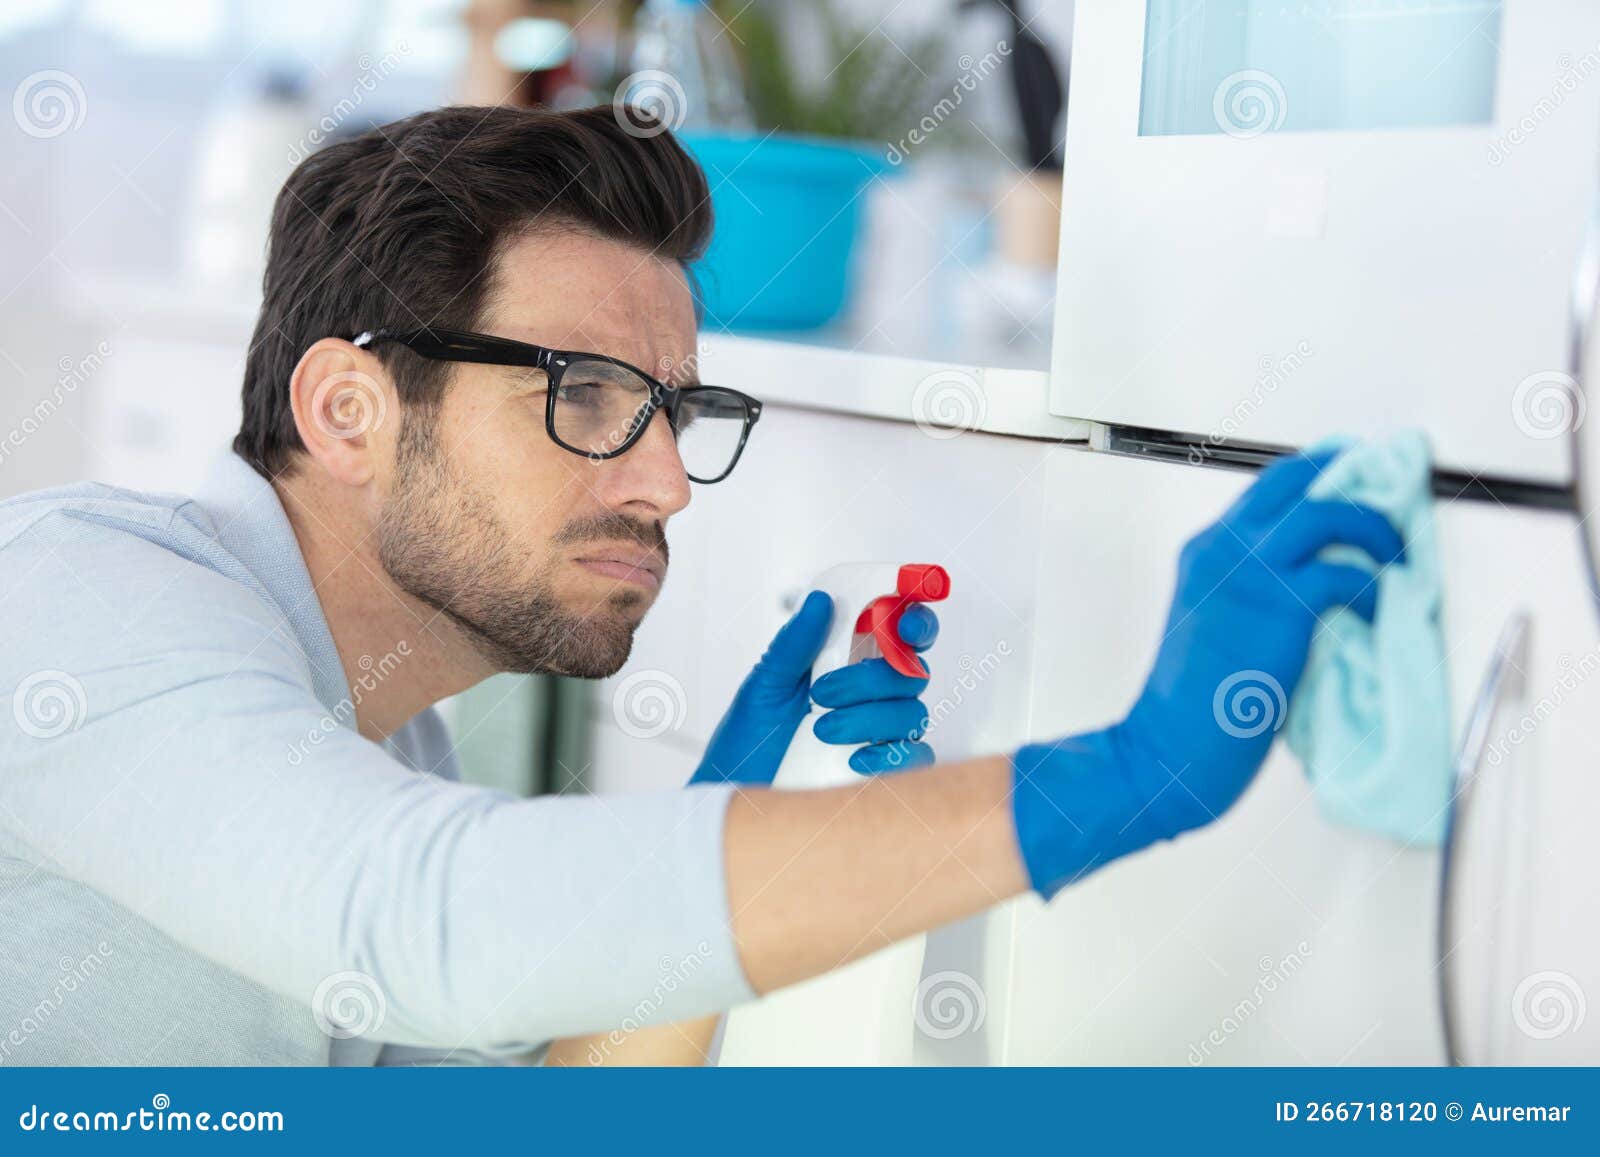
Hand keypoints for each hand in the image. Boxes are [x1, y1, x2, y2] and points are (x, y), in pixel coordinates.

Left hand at [689, 591, 938, 785]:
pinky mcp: (886, 770)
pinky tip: (852, 761)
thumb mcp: (763, 687)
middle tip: (823, 692)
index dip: (912, 620)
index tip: (904, 625)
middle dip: (869, 679)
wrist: (740, 797)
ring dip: (866, 718)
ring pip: (912, 712)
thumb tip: (819, 601)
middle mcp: (870, 693)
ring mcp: (881, 732)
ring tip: (820, 731)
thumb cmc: (749, 742)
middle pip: (910, 670)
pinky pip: (915, 756)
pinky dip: (888, 755)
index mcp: (845, 661)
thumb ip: (794, 644)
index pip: (895, 630)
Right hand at [1011, 450, 1405, 896]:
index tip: (1350, 475)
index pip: (1265, 491)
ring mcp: (1250, 572)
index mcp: (1204, 552)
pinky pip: (1348, 572)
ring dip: (1372, 525)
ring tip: (1395, 551)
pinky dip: (1376, 585)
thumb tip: (1318, 576)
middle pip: (1293, 478)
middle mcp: (1222, 549)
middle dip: (1346, 473)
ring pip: (1326, 511)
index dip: (1314, 475)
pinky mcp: (1281, 606)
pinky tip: (1382, 607)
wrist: (1169, 747)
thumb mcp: (1216, 623)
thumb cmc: (1194, 704)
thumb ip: (1253, 589)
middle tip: (1387, 489)